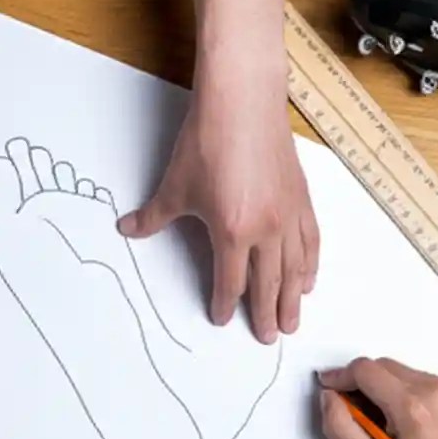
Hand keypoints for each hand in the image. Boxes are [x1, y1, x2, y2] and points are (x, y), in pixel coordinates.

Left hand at [117, 78, 319, 344]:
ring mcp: (288, 214)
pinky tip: (308, 278)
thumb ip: (153, 216)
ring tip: (292, 320)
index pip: (230, 282)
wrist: (242, 101)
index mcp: (232, 233)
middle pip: (268, 284)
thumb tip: (127, 229)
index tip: (222, 318)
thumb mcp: (175, 185)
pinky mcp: (301, 197)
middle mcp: (266, 230)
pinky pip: (310, 240)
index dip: (225, 303)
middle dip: (266, 314)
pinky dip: (310, 263)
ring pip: (295, 268)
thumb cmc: (208, 141)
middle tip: (268, 337)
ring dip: (292, 298)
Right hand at [317, 357, 437, 438]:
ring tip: (381, 421)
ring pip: (399, 371)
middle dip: (360, 382)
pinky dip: (402, 391)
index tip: (328, 389)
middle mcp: (435, 387)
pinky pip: (418, 378)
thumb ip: (342, 429)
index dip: (340, 377)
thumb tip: (328, 397)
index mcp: (413, 408)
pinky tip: (404, 420)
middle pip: (381, 366)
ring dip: (381, 386)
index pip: (364, 370)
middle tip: (352, 413)